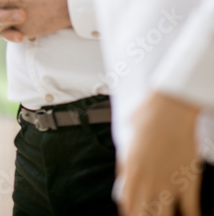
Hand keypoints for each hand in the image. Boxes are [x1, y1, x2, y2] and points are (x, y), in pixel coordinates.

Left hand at [118, 91, 201, 215]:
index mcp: (130, 169)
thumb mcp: (127, 136)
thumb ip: (125, 156)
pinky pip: (190, 209)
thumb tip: (123, 166)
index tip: (130, 214)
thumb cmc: (148, 116)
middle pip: (141, 213)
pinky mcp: (188, 182)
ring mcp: (168, 183)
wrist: (171, 109)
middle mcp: (147, 180)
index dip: (128, 211)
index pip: (126, 201)